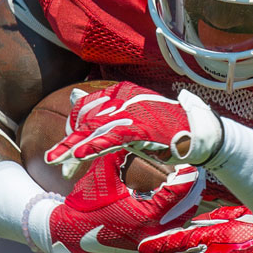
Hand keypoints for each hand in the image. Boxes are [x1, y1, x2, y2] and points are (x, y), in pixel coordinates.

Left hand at [44, 81, 222, 165]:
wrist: (200, 132)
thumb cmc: (168, 126)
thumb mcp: (135, 113)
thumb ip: (106, 107)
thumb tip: (73, 94)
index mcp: (123, 91)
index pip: (88, 106)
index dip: (75, 126)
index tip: (68, 147)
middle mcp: (125, 97)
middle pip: (87, 119)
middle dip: (69, 141)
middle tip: (52, 159)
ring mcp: (132, 111)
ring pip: (94, 130)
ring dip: (73, 148)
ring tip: (55, 161)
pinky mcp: (140, 128)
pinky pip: (110, 138)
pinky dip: (92, 147)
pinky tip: (78, 156)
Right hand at [48, 150, 203, 252]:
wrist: (66, 236)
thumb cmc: (84, 206)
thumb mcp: (104, 175)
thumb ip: (122, 156)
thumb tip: (136, 139)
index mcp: (145, 215)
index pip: (176, 193)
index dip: (185, 177)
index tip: (191, 164)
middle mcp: (151, 232)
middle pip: (185, 208)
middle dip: (191, 190)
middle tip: (195, 173)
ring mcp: (149, 242)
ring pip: (179, 220)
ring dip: (185, 202)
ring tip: (189, 184)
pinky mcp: (145, 246)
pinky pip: (169, 228)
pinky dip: (175, 214)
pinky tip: (175, 201)